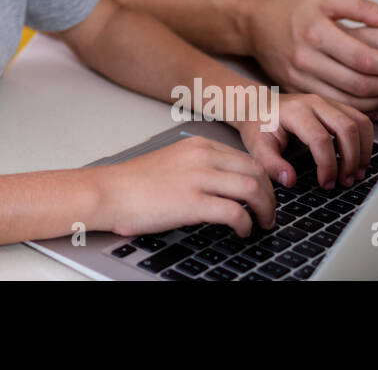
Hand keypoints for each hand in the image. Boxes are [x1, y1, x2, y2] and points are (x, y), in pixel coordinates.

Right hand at [95, 135, 275, 237]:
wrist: (108, 191)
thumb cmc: (133, 183)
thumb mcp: (171, 162)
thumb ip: (198, 167)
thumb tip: (223, 186)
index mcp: (197, 145)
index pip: (245, 158)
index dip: (261, 179)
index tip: (262, 194)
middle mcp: (201, 156)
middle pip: (255, 171)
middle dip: (269, 194)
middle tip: (269, 212)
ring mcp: (197, 178)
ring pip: (252, 189)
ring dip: (264, 209)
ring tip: (262, 223)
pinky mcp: (192, 202)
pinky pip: (235, 212)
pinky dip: (245, 224)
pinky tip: (242, 231)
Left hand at [233, 92, 372, 189]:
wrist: (259, 106)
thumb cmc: (259, 126)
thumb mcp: (257, 146)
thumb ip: (271, 164)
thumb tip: (290, 180)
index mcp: (295, 111)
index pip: (320, 139)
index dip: (327, 165)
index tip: (325, 183)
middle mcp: (315, 102)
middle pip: (347, 128)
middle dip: (351, 159)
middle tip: (345, 182)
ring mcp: (329, 102)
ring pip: (360, 123)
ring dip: (363, 151)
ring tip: (355, 173)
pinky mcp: (337, 106)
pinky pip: (361, 121)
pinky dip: (365, 142)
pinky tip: (357, 159)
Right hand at [245, 0, 377, 113]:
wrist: (254, 24)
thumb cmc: (294, 8)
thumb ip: (362, 7)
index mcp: (316, 32)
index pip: (364, 58)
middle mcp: (306, 58)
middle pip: (358, 83)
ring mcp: (300, 78)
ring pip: (348, 100)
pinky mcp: (298, 91)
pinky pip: (335, 105)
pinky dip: (360, 107)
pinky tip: (376, 99)